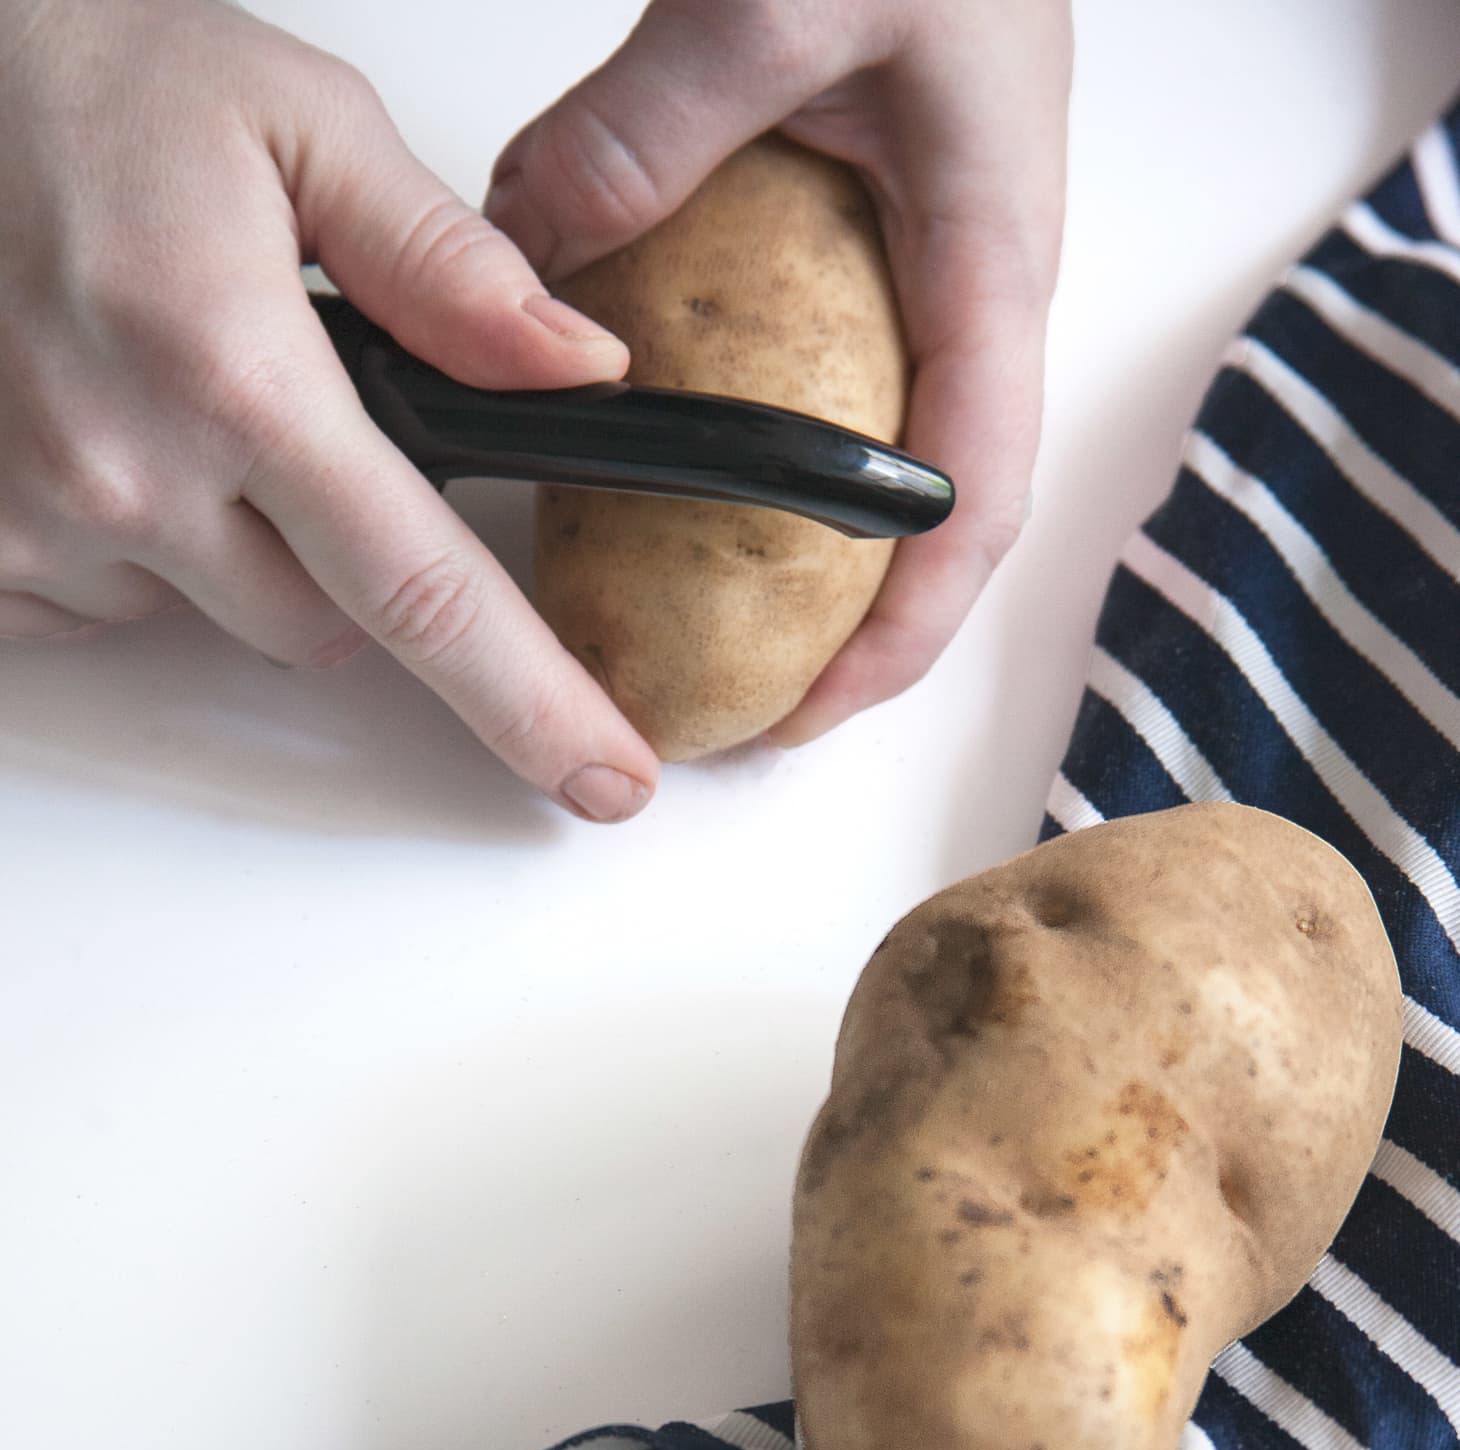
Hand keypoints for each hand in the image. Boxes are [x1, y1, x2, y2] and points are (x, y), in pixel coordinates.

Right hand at [0, 0, 657, 821]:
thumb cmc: (70, 75)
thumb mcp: (297, 119)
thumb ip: (446, 266)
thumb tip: (572, 364)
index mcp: (235, 373)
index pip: (426, 593)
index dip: (532, 702)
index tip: (603, 779)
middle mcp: (127, 473)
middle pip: (328, 626)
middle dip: (345, 552)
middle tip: (288, 413)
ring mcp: (33, 524)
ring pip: (212, 614)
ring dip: (222, 536)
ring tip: (162, 385)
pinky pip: (98, 610)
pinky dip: (126, 544)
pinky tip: (94, 426)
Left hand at [487, 0, 1071, 744]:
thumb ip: (651, 131)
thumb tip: (530, 253)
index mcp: (989, 260)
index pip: (969, 501)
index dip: (905, 630)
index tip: (813, 707)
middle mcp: (978, 287)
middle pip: (945, 518)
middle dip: (869, 631)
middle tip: (762, 705)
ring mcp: (937, 268)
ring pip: (900, 461)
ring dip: (831, 564)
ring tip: (733, 631)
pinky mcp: (885, 238)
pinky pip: (848, 382)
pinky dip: (785, 455)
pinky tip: (703, 471)